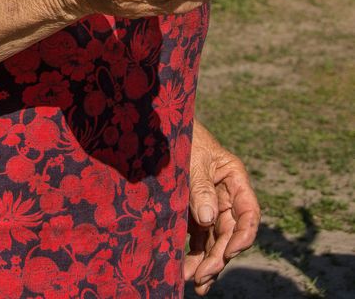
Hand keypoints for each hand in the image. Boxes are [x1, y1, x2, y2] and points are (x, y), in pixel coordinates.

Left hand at [185, 119, 259, 294]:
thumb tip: (208, 218)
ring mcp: (211, 206)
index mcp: (234, 179)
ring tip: (195, 283)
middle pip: (230, 233)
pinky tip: (186, 272)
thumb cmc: (183, 137)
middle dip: (219, 257)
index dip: (243, 236)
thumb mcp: (193, 158)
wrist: (162, 129)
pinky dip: (195, 256)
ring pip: (215, 241)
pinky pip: (199, 239)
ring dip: (207, 263)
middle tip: (203, 276)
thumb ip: (201, 187)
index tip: (230, 251)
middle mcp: (226, 196)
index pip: (248, 213)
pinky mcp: (194, 213)